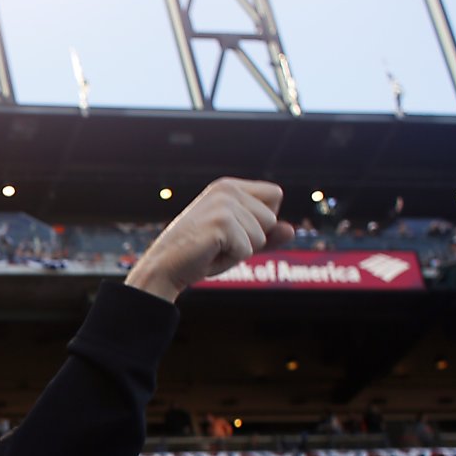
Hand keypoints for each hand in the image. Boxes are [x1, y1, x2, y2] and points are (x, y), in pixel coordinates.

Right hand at [127, 178, 292, 299]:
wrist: (164, 268)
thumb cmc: (199, 255)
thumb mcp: (238, 242)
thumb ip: (266, 235)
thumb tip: (291, 230)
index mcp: (228, 187)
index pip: (275, 195)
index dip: (264, 220)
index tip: (235, 230)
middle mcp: (226, 190)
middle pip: (272, 218)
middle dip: (253, 239)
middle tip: (220, 243)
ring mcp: (223, 205)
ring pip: (262, 235)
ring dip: (241, 251)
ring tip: (213, 248)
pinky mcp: (221, 223)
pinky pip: (248, 249)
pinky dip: (231, 259)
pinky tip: (209, 254)